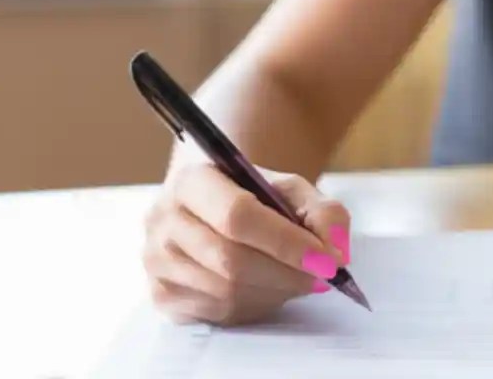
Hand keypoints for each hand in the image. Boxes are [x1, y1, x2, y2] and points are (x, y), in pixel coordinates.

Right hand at [143, 163, 350, 325]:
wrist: (213, 205)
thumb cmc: (253, 196)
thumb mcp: (292, 190)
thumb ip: (325, 213)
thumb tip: (336, 251)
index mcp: (192, 180)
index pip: (237, 216)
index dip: (287, 243)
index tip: (327, 260)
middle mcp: (163, 219)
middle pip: (232, 261)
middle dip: (287, 274)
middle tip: (322, 277)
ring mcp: (156, 260)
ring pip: (226, 292)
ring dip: (274, 291)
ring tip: (293, 277)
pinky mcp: (161, 295)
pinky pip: (216, 313)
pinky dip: (252, 305)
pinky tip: (264, 287)